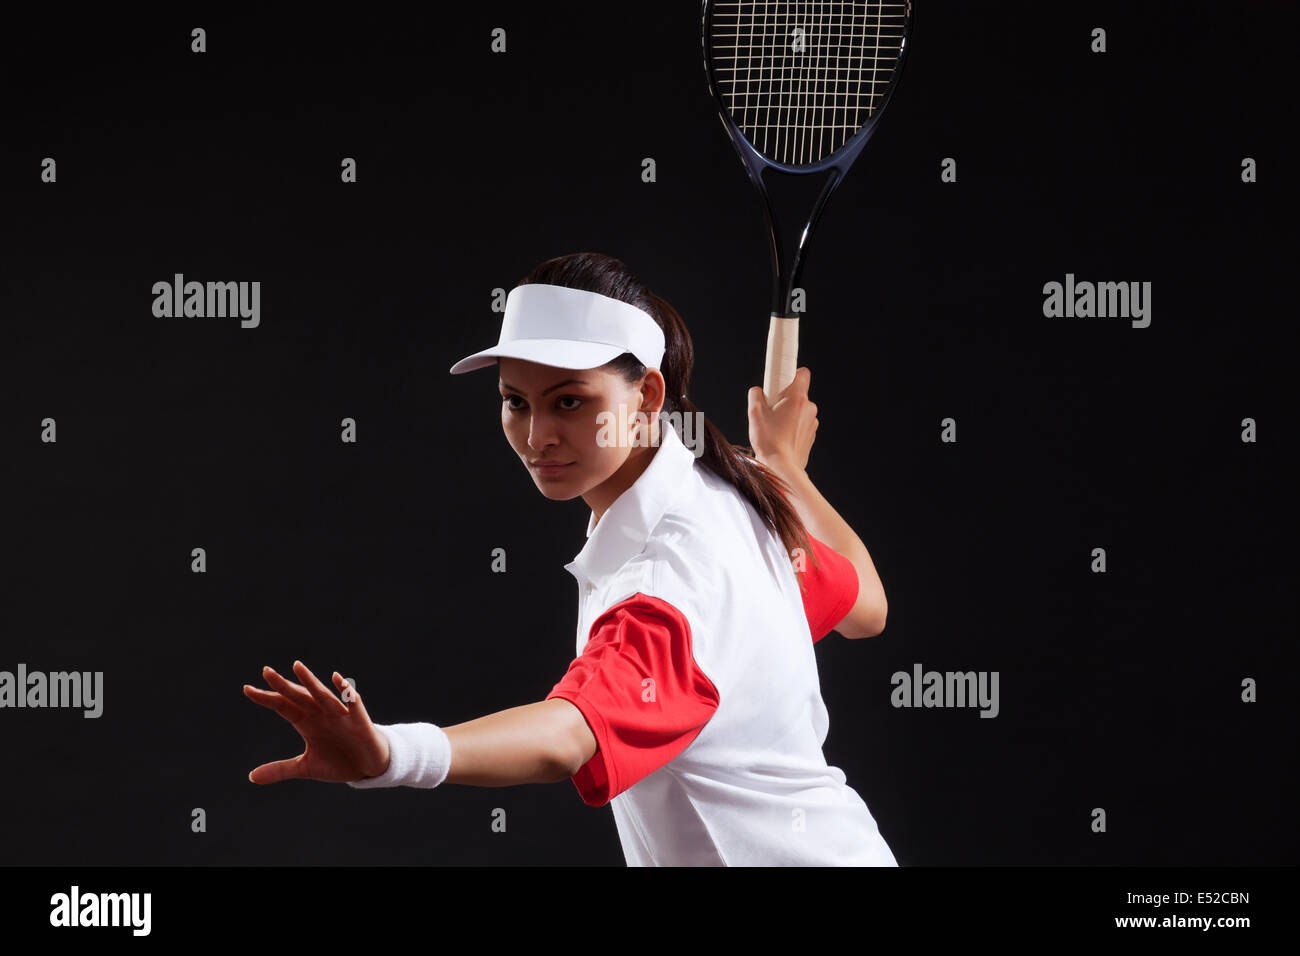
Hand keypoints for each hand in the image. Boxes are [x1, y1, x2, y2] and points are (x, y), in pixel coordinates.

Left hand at [243, 661, 390, 784]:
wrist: (370, 767)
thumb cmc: (338, 761)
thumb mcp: (307, 767)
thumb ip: (281, 769)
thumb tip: (251, 777)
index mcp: (307, 722)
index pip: (283, 706)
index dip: (267, 698)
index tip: (247, 689)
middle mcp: (321, 714)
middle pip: (299, 697)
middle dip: (283, 685)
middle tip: (266, 671)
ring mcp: (339, 716)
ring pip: (322, 695)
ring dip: (310, 682)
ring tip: (297, 667)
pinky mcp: (359, 722)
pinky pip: (353, 704)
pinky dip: (347, 693)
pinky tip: (339, 680)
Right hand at [747, 366, 818, 474]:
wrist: (782, 468)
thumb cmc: (769, 442)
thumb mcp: (754, 413)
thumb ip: (755, 395)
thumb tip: (757, 391)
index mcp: (797, 398)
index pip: (802, 373)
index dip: (791, 374)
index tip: (781, 379)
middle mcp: (809, 408)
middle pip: (798, 393)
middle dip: (785, 398)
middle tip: (770, 409)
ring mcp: (811, 423)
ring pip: (799, 410)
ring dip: (788, 414)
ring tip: (774, 427)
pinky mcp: (811, 435)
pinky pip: (801, 424)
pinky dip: (792, 427)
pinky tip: (781, 437)